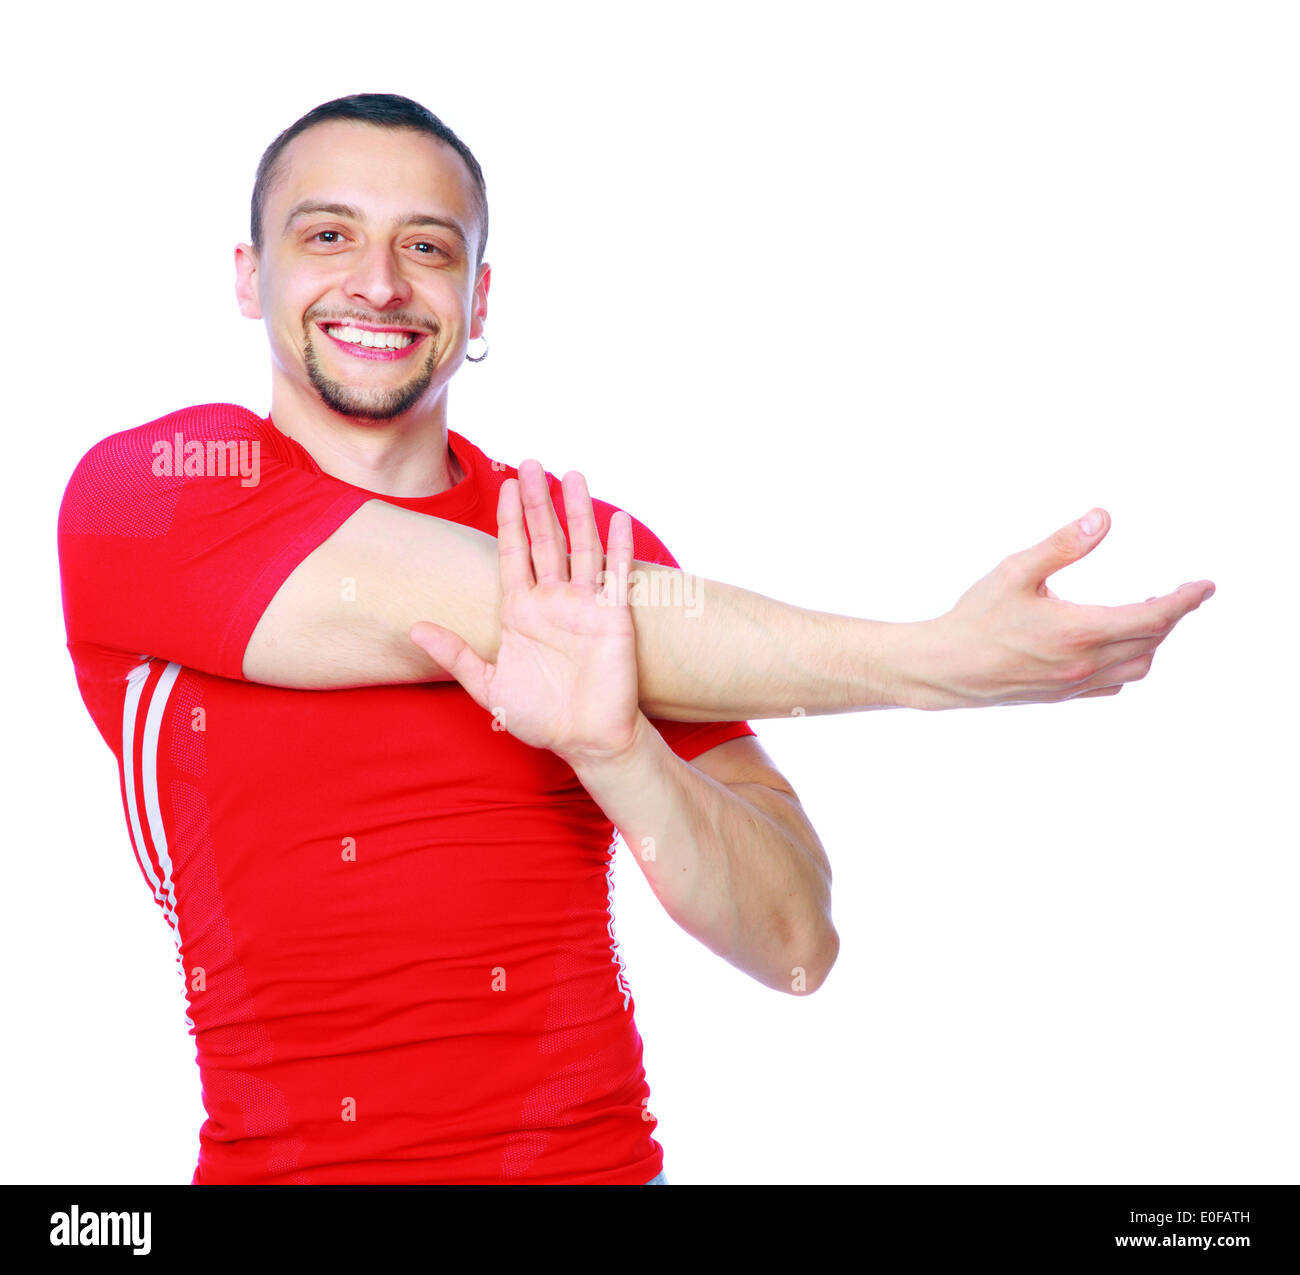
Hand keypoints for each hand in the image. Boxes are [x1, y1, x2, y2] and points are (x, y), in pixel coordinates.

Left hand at [409, 459, 645, 763]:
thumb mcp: (488, 686)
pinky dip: (619, 547)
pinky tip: (619, 518)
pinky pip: (617, 575)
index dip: (509, 520)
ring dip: (577, 512)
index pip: (513, 553)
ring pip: (581, 548)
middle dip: (537, 503)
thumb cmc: (538, 717)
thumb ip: (455, 655)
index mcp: (521, 611)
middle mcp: (554, 601)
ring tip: (572, 475)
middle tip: (532, 463)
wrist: (585, 740)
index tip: (505, 486)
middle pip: (544, 540)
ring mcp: (585, 606)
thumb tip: (415, 629)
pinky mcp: (614, 617)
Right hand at [910, 507, 1214, 708]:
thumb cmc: (974, 618)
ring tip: (1147, 614)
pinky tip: (1116, 646)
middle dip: (1171, 616)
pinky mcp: (1061, 695)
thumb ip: (1062, 545)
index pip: (1154, 617)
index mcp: (1079, 631)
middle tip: (1178, 593)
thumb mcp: (1015, 571)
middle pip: (1151, 641)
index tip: (1205, 586)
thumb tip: (1102, 519)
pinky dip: (1128, 662)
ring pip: (1136, 666)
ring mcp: (1074, 684)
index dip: (1185, 600)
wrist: (945, 669)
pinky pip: (1113, 683)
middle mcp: (1084, 663)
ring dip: (1151, 641)